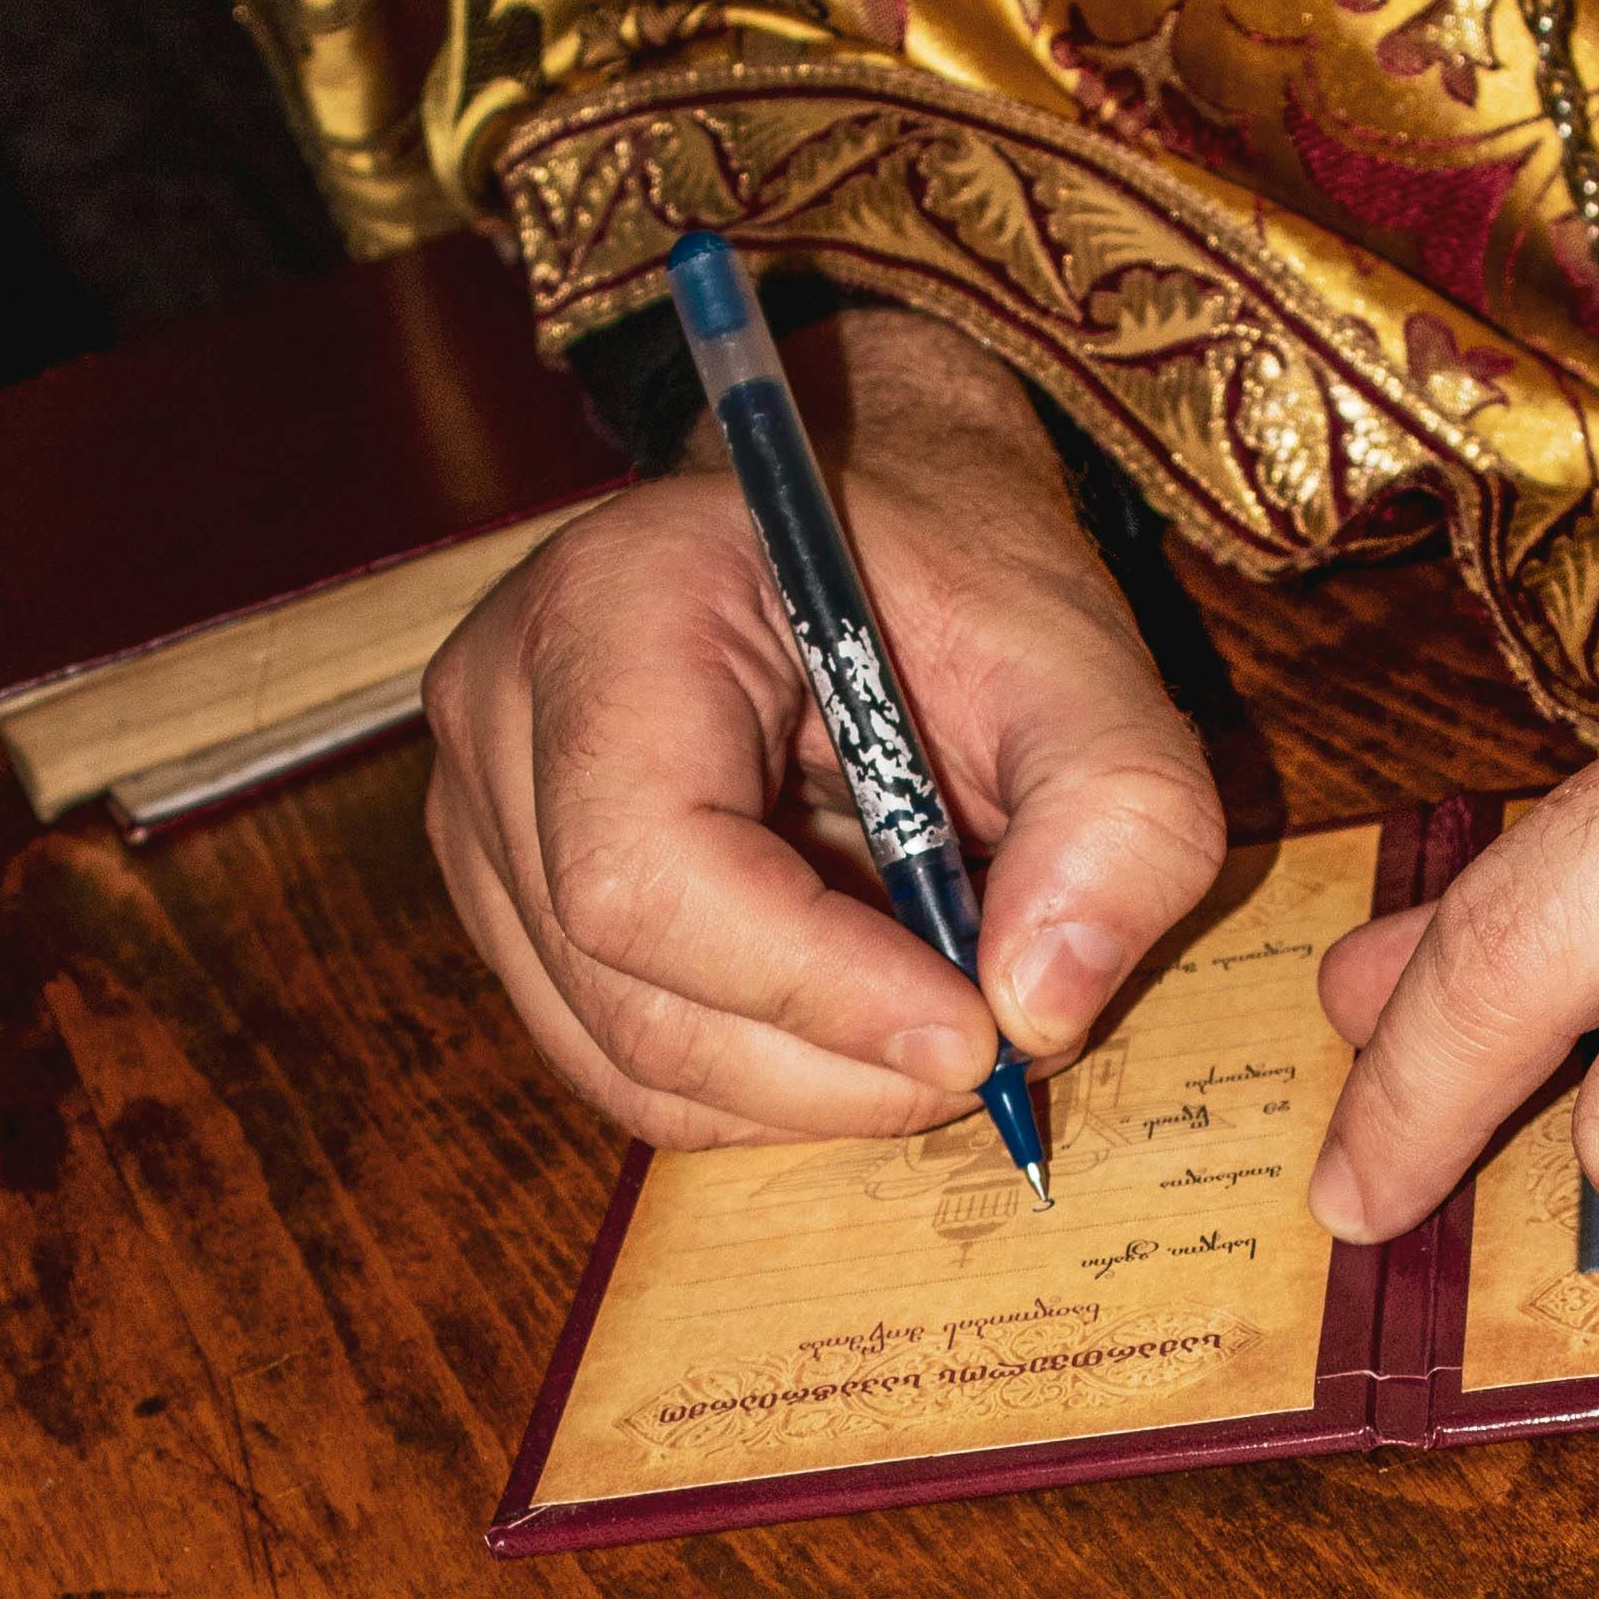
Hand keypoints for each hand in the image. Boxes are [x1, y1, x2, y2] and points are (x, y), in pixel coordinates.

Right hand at [423, 304, 1229, 1143]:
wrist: (857, 513)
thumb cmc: (953, 573)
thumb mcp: (1079, 658)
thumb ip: (1115, 811)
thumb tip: (1041, 1012)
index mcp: (608, 608)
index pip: (645, 872)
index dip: (809, 987)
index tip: (973, 1035)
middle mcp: (504, 715)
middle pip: (629, 995)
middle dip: (831, 1066)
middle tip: (989, 1050)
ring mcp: (482, 814)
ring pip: (621, 1055)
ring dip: (806, 1086)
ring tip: (933, 1014)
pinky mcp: (507, 895)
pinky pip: (618, 1059)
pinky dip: (758, 1083)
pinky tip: (859, 1016)